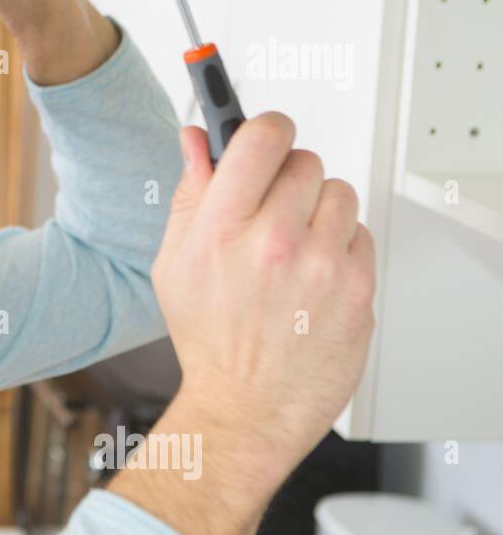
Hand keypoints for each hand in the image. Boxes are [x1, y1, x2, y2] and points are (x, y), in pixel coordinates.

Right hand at [151, 115, 376, 476]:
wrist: (246, 406)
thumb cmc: (209, 339)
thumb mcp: (175, 261)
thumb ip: (190, 192)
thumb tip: (197, 138)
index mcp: (221, 229)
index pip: (262, 136)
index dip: (265, 128)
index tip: (265, 136)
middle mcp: (275, 241)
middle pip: (304, 160)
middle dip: (287, 179)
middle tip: (271, 213)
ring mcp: (323, 265)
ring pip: (339, 193)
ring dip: (318, 211)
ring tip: (293, 250)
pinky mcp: (359, 287)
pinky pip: (360, 234)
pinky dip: (339, 249)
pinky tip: (312, 277)